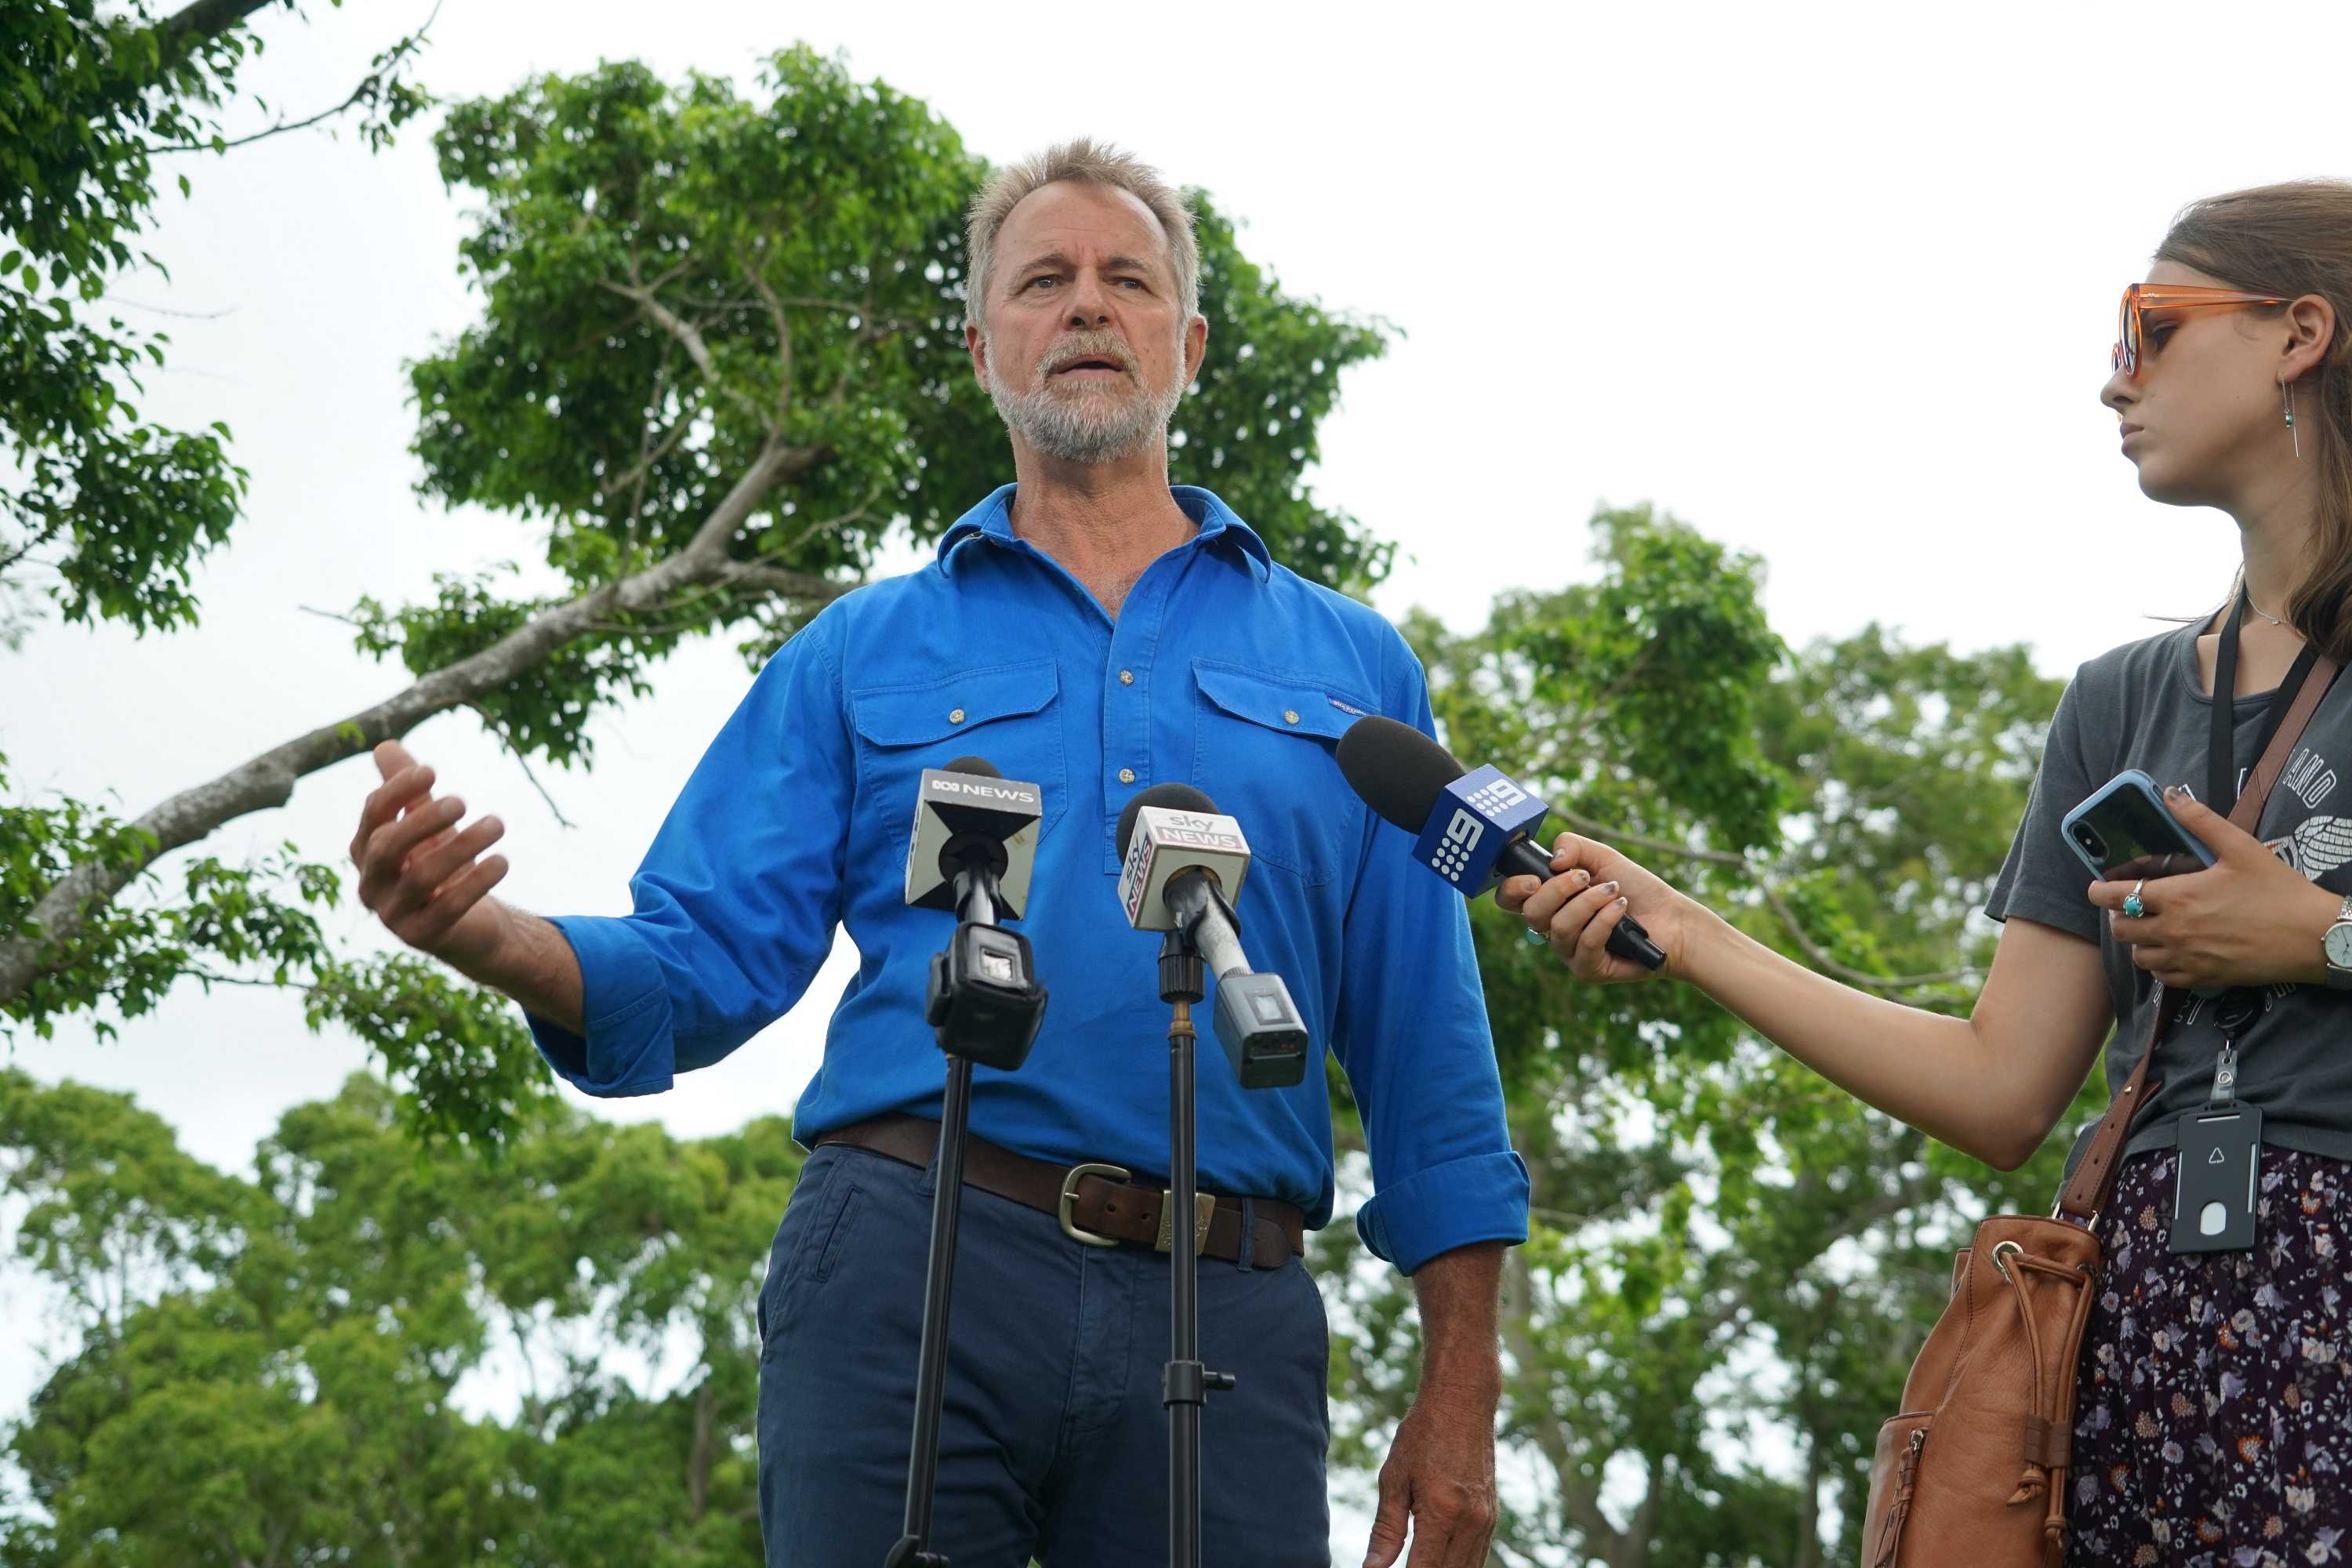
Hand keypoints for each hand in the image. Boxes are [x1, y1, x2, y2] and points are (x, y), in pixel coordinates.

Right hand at [351, 741, 512, 972]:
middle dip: (422, 821)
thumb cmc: (441, 865)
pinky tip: (502, 860)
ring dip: (463, 846)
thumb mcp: (427, 824)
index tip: (432, 770)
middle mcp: (371, 883)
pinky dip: (475, 882)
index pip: (373, 814)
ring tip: (498, 824)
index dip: (397, 790)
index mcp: (367, 850)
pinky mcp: (421, 937)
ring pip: (422, 878)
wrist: (467, 925)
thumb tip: (384, 745)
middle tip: (461, 801)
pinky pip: (447, 908)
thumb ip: (409, 791)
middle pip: (387, 848)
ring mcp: (392, 914)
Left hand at [1362, 1390, 1497, 1567]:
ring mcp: (1486, 1521)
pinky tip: (1439, 1561)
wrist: (1462, 1401)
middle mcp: (1470, 1522)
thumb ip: (1385, 1529)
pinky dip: (1459, 1566)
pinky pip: (1478, 1556)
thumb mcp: (1393, 1478)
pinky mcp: (1492, 1516)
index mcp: (1442, 1512)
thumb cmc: (1423, 1434)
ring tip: (1418, 1563)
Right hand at [1497, 832, 1690, 983]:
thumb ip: (1573, 846)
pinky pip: (1584, 943)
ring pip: (1559, 927)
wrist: (1673, 919)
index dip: (1513, 889)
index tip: (1535, 877)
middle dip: (1559, 889)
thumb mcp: (1603, 857)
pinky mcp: (1587, 969)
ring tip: (1614, 893)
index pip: (1510, 900)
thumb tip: (1553, 861)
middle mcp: (1553, 929)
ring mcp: (1568, 952)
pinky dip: (1605, 920)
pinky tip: (1621, 909)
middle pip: (1531, 913)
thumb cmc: (1637, 889)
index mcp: (1549, 901)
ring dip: (1589, 902)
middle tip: (1587, 878)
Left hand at [2087, 784, 2337, 990]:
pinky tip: (2173, 951)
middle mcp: (2173, 931)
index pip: (2116, 896)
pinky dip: (2160, 965)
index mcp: (2176, 897)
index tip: (2098, 888)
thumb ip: (2201, 821)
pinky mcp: (2204, 979)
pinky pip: (2163, 977)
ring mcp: (2187, 958)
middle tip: (2132, 907)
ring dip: (2139, 943)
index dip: (2099, 891)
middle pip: (2121, 930)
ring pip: (2139, 956)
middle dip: (2119, 917)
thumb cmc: (2277, 890)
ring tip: (2153, 929)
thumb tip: (2172, 796)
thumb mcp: (2240, 848)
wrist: (2313, 936)